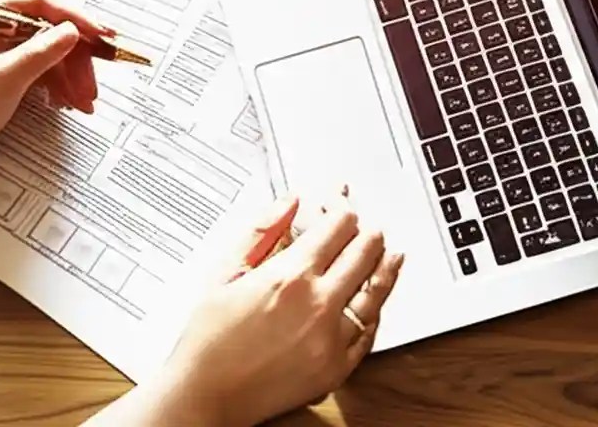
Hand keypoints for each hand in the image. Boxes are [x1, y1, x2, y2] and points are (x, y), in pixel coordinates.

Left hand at [0, 0, 109, 171]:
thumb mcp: (3, 79)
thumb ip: (39, 53)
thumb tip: (73, 31)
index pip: (38, 1)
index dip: (73, 14)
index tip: (99, 34)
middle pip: (50, 28)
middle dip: (76, 57)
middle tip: (93, 83)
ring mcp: (5, 48)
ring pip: (52, 51)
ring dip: (73, 75)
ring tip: (85, 103)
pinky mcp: (10, 70)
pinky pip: (45, 69)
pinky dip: (61, 85)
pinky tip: (71, 103)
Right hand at [141, 196, 403, 425]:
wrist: (206, 395)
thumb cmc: (209, 339)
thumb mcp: (227, 272)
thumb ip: (262, 232)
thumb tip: (290, 202)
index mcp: (290, 275)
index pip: (338, 227)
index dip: (343, 210)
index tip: (342, 207)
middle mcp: (318, 304)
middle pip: (363, 253)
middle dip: (367, 234)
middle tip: (367, 229)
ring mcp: (332, 338)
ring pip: (375, 292)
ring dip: (384, 268)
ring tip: (391, 256)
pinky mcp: (337, 367)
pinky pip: (369, 333)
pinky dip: (376, 312)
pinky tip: (376, 302)